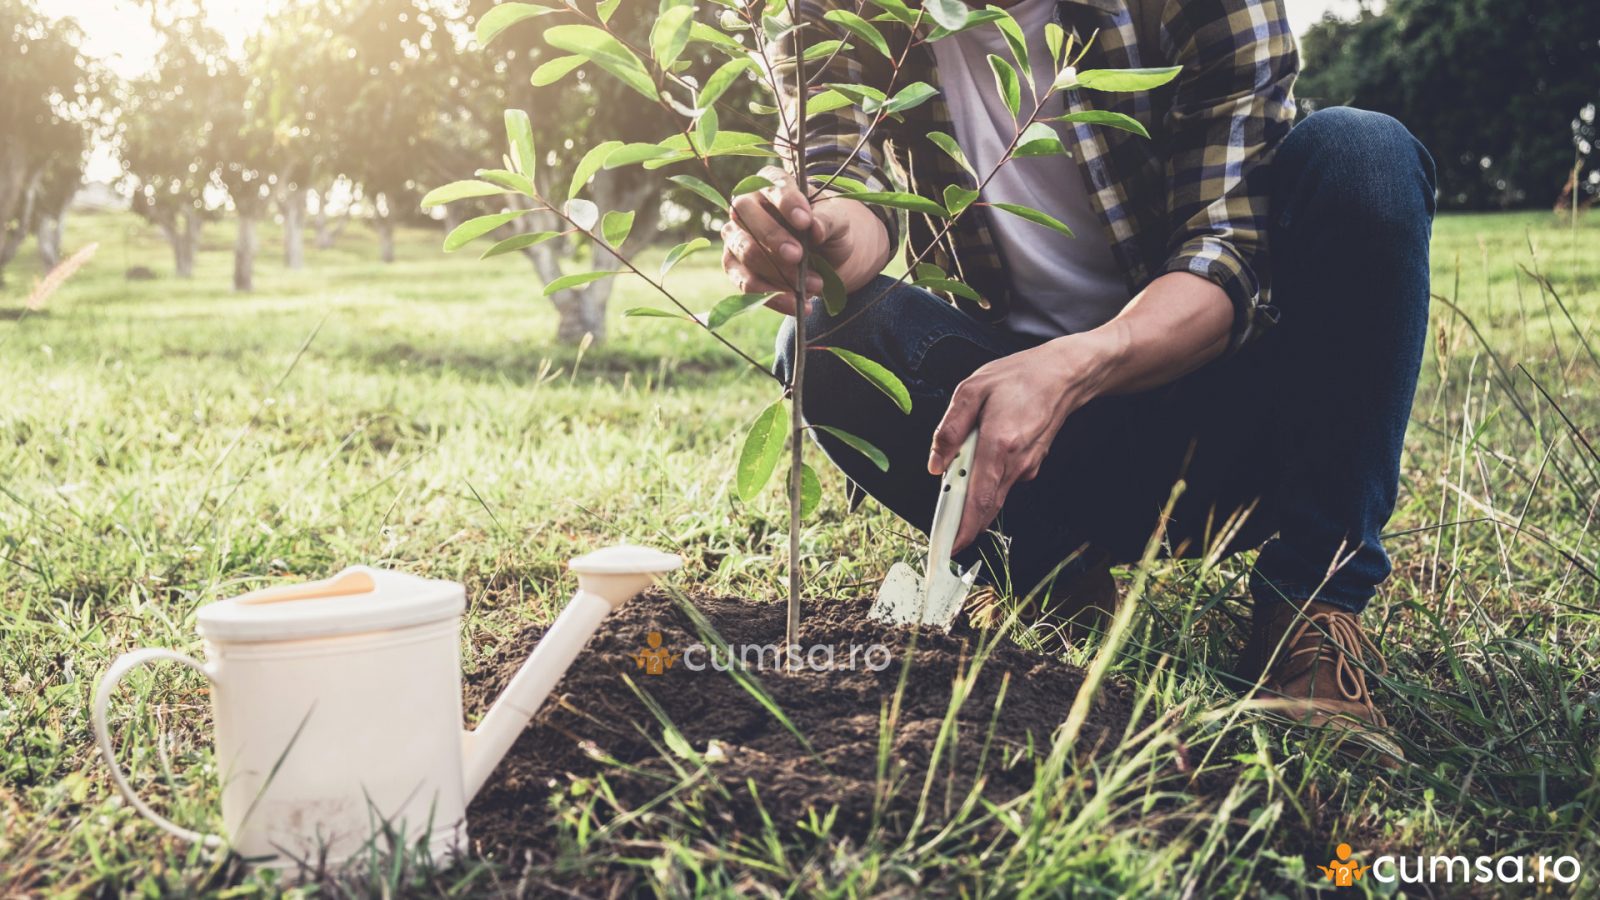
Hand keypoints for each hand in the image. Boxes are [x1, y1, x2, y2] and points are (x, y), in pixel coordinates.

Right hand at [720, 165, 889, 315]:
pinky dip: (772, 296)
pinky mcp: (734, 266)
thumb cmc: (827, 230)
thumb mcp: (838, 223)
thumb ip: (828, 219)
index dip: (785, 201)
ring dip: (776, 271)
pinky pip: (745, 283)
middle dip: (772, 236)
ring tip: (813, 285)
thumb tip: (813, 226)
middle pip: (745, 213)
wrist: (825, 259)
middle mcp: (747, 205)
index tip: (805, 221)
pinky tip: (797, 303)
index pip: (771, 184)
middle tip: (798, 256)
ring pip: (744, 250)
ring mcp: (736, 236)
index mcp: (772, 183)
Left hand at [927, 335, 1116, 551]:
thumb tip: (935, 463)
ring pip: (993, 495)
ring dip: (972, 497)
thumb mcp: (972, 390)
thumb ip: (950, 428)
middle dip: (963, 524)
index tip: (949, 546)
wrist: (1063, 376)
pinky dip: (986, 481)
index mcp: (998, 444)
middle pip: (985, 507)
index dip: (963, 527)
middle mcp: (1015, 462)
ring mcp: (1026, 467)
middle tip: (943, 534)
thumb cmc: (1019, 378)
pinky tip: (979, 460)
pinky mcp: (1031, 465)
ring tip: (955, 484)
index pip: (978, 499)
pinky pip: (1002, 481)